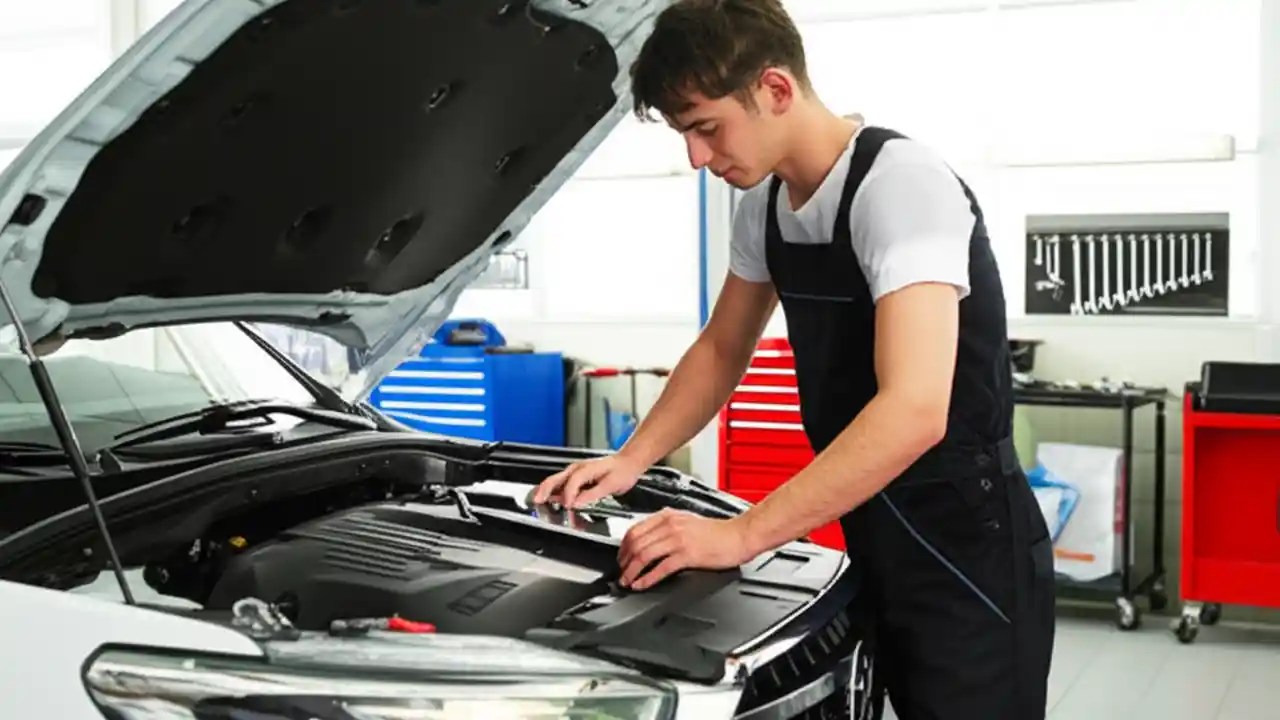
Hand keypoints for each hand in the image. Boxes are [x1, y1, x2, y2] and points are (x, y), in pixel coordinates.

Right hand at [532, 453, 645, 508]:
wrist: (628, 462)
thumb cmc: (622, 471)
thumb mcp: (611, 485)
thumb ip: (593, 494)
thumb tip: (577, 502)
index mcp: (586, 469)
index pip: (572, 482)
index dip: (568, 495)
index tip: (567, 506)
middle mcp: (577, 469)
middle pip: (556, 478)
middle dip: (545, 489)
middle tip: (537, 500)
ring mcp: (575, 472)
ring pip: (555, 480)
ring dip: (546, 490)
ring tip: (538, 501)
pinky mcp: (576, 476)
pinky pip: (561, 483)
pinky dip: (553, 491)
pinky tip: (550, 499)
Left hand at [617, 509, 755, 589]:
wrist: (739, 536)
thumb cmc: (718, 532)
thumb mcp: (687, 521)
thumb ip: (668, 527)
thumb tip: (649, 540)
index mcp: (668, 516)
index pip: (635, 529)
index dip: (623, 547)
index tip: (621, 558)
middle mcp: (670, 525)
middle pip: (635, 543)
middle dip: (624, 561)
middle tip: (621, 573)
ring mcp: (678, 540)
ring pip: (644, 555)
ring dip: (631, 571)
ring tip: (627, 581)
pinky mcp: (687, 555)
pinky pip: (660, 568)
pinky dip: (647, 578)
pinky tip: (642, 584)